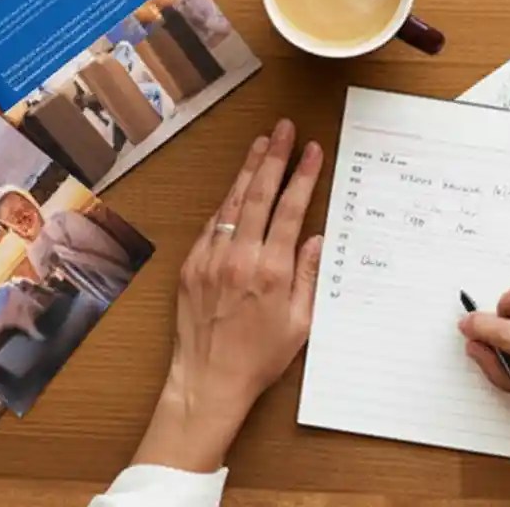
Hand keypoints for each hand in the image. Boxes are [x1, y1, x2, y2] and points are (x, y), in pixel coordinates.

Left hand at [132, 119, 323, 471]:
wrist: (208, 380)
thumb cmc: (259, 358)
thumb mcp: (301, 324)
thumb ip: (310, 276)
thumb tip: (318, 240)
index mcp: (272, 271)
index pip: (291, 209)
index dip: (303, 176)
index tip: (312, 150)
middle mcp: (240, 257)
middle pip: (260, 194)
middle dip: (275, 157)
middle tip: (284, 129)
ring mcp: (211, 258)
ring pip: (233, 202)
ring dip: (248, 170)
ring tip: (262, 143)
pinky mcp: (191, 265)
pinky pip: (212, 224)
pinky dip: (226, 203)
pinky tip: (237, 187)